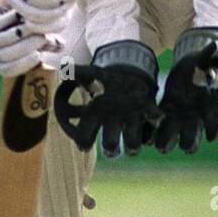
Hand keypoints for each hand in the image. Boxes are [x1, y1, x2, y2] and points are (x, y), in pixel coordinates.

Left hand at [0, 5, 63, 78]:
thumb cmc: (19, 29)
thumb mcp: (34, 38)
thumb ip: (47, 43)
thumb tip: (60, 46)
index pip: (8, 70)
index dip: (22, 64)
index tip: (38, 55)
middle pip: (3, 55)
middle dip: (24, 47)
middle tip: (41, 37)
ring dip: (17, 34)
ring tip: (32, 26)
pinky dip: (5, 19)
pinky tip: (17, 14)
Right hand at [53, 40, 160, 157]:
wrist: (131, 72)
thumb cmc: (109, 79)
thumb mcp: (94, 73)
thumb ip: (79, 71)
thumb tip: (62, 67)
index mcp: (98, 116)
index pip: (86, 135)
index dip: (84, 142)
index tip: (84, 146)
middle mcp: (114, 124)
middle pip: (111, 144)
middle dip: (111, 147)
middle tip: (111, 149)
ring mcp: (132, 120)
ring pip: (132, 142)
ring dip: (132, 144)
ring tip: (132, 146)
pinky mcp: (148, 112)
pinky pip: (153, 121)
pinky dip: (155, 120)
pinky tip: (155, 116)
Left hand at [154, 28, 217, 154]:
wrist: (187, 66)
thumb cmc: (199, 64)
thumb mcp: (203, 59)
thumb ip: (208, 56)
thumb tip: (215, 46)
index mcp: (208, 106)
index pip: (214, 123)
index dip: (214, 130)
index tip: (212, 136)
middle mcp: (195, 116)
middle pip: (194, 136)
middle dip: (190, 142)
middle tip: (185, 146)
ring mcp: (180, 117)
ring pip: (175, 136)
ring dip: (169, 142)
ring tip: (161, 147)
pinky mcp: (166, 112)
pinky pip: (160, 127)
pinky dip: (154, 133)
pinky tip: (147, 138)